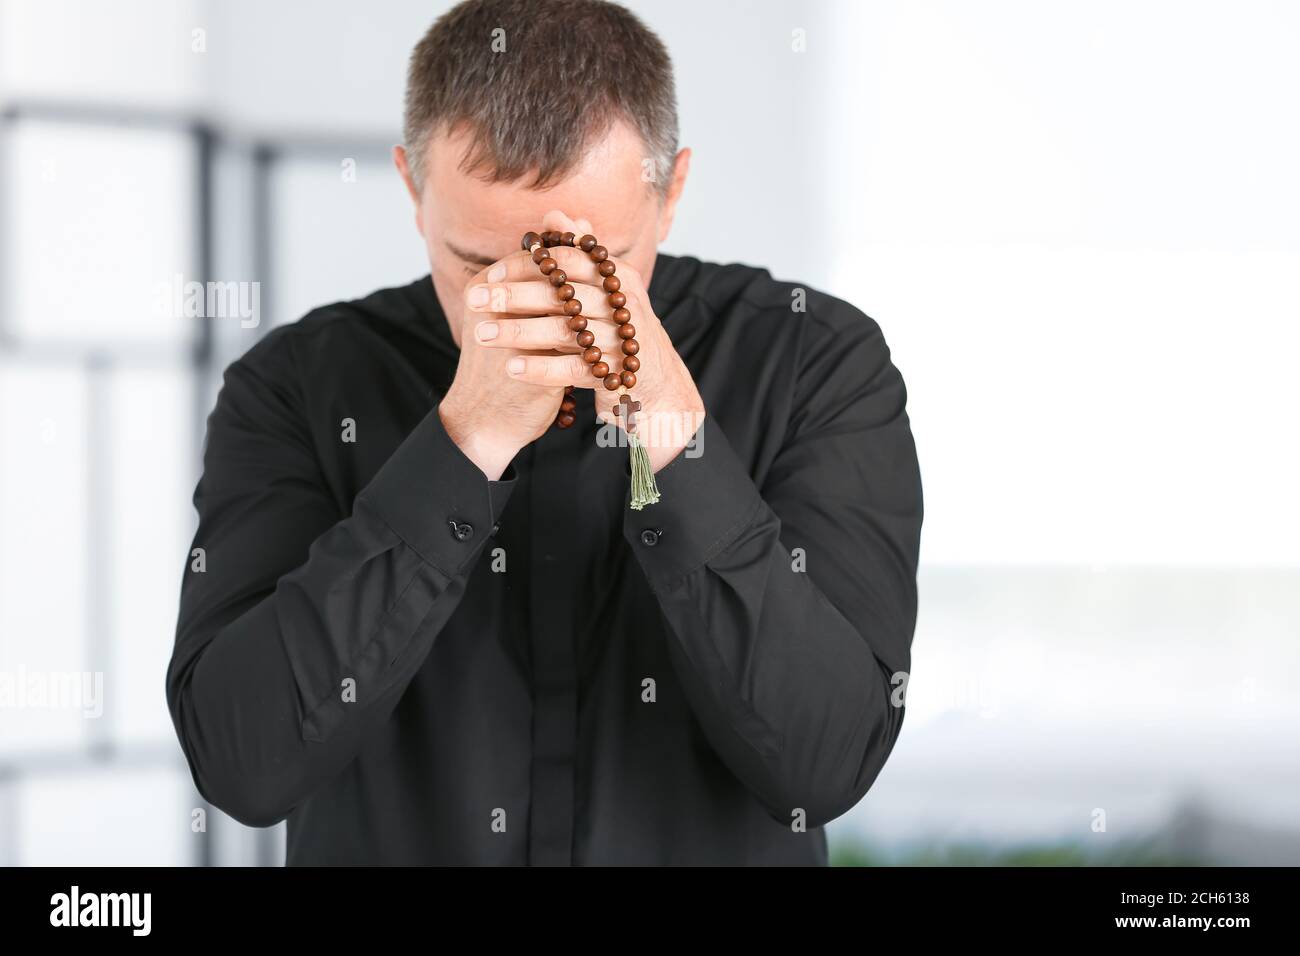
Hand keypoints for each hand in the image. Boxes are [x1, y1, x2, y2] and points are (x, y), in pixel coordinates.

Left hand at [465, 211, 705, 472]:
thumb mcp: (605, 291)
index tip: (490, 272)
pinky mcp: (617, 372)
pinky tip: (511, 368)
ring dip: (518, 331)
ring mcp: (622, 337)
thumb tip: (554, 214)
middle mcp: (622, 302)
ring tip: (481, 336)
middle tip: (472, 300)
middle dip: (512, 295)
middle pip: (561, 293)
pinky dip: (541, 369)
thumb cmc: (619, 331)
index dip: (527, 264)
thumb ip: (579, 254)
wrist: (656, 384)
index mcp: (617, 276)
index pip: (567, 260)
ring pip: (563, 330)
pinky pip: (573, 368)